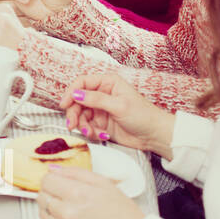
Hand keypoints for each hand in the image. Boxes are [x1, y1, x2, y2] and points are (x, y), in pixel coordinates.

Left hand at [38, 167, 144, 218]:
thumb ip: (74, 173)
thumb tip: (52, 169)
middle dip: (52, 193)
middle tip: (67, 196)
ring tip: (69, 208)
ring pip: (42, 212)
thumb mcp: (103, 183)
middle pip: (41, 196)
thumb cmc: (122, 211)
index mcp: (77, 194)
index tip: (60, 182)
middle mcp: (66, 213)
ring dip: (51, 208)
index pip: (46, 180)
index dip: (53, 179)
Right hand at [58, 73, 175, 155]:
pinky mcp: (100, 123)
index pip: (82, 83)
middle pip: (77, 101)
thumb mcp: (119, 105)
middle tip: (73, 124)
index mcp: (107, 83)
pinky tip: (101, 135)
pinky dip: (91, 132)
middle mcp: (102, 94)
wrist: (154, 136)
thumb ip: (96, 99)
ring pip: (80, 115)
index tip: (64, 104)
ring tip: (91, 133)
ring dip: (83, 125)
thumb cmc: (143, 116)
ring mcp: (100, 109)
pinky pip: (87, 126)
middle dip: (74, 114)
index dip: (71, 92)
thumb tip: (76, 94)